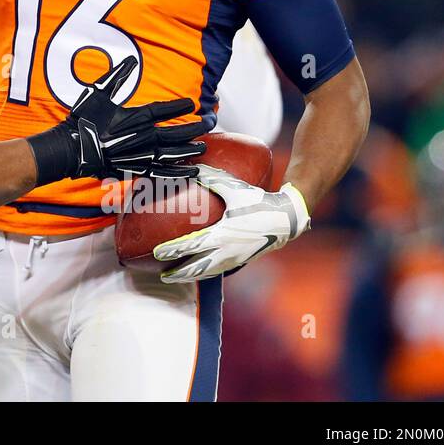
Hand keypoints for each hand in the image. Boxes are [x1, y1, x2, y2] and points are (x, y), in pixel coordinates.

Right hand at [28, 57, 205, 182]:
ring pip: (173, 153)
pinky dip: (178, 173)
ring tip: (203, 147)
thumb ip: (117, 76)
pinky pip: (161, 172)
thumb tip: (130, 60)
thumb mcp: (99, 92)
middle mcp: (142, 136)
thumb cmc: (84, 118)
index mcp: (135, 116)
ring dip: (190, 150)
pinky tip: (192, 172)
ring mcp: (140, 154)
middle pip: (175, 133)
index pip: (165, 110)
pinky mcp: (134, 169)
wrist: (71, 147)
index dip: (181, 106)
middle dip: (194, 128)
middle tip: (208, 124)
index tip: (192, 104)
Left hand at [155, 166, 310, 282]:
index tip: (157, 252)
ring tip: (173, 277)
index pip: (192, 245)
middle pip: (196, 267)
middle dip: (177, 272)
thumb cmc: (259, 201)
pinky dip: (204, 274)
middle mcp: (227, 251)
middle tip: (159, 273)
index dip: (173, 250)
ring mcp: (234, 258)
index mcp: (222, 234)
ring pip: (207, 273)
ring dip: (189, 277)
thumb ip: (211, 178)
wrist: (285, 218)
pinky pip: (218, 271)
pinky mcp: (241, 260)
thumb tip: (191, 167)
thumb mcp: (234, 188)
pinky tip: (196, 273)